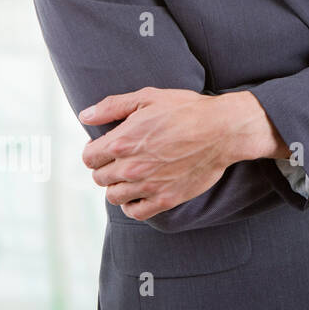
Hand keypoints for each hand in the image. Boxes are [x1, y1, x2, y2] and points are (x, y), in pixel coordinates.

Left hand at [78, 87, 251, 220]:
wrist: (223, 130)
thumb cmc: (188, 109)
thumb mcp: (149, 97)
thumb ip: (112, 106)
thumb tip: (85, 115)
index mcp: (122, 142)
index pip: (89, 157)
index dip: (95, 151)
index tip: (106, 147)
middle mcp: (131, 167)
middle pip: (99, 178)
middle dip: (106, 168)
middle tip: (122, 159)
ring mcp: (148, 185)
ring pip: (114, 196)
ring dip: (118, 186)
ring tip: (131, 176)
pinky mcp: (165, 199)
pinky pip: (135, 212)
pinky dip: (132, 205)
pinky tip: (139, 193)